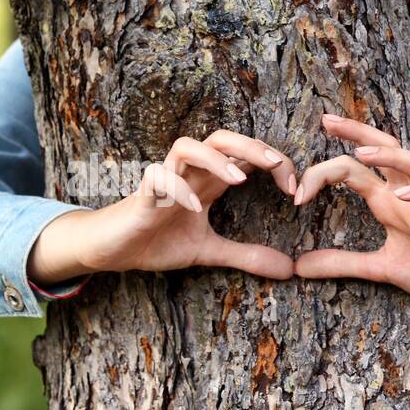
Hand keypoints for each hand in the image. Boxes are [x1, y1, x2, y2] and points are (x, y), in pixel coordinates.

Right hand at [29, 130, 297, 283]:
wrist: (113, 250)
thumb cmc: (157, 240)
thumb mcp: (208, 251)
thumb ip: (246, 255)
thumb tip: (288, 270)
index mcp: (207, 181)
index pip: (245, 156)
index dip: (273, 165)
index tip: (295, 190)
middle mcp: (188, 173)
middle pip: (221, 139)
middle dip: (251, 147)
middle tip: (278, 165)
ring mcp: (164, 180)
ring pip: (187, 146)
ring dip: (214, 158)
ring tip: (238, 179)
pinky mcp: (142, 194)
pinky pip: (157, 177)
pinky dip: (177, 187)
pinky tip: (194, 208)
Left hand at [293, 113, 409, 323]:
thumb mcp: (378, 268)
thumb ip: (340, 263)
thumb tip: (298, 267)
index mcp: (387, 200)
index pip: (354, 169)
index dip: (323, 172)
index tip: (294, 190)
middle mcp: (407, 193)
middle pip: (384, 148)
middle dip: (357, 131)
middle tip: (326, 120)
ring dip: (389, 154)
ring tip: (361, 152)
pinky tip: (405, 195)